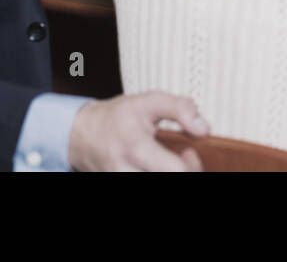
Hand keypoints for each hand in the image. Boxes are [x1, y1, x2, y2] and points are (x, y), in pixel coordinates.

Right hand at [68, 90, 209, 171]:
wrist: (83, 135)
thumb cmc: (119, 117)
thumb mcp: (149, 101)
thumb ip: (180, 109)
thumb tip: (204, 129)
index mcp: (136, 147)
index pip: (176, 171)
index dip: (191, 165)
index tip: (188, 151)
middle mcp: (125, 171)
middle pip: (170, 180)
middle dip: (184, 172)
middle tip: (182, 159)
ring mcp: (119, 180)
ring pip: (159, 184)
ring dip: (169, 175)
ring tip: (167, 165)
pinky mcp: (116, 184)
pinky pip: (145, 185)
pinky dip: (157, 176)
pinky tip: (156, 169)